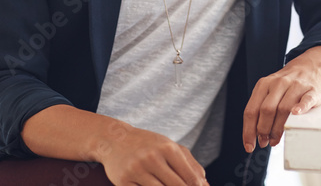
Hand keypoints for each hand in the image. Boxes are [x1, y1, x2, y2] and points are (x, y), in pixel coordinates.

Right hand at [93, 122, 207, 185]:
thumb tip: (204, 184)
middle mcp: (152, 157)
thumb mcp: (170, 147)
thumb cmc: (148, 144)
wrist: (115, 139)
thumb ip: (190, 164)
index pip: (189, 176)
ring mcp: (137, 170)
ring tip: (167, 185)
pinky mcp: (123, 181)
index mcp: (167, 148)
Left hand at [242, 46, 320, 151]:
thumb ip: (260, 111)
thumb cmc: (286, 85)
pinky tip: (295, 115)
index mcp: (264, 84)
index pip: (251, 110)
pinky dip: (300, 108)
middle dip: (263, 130)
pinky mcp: (311, 90)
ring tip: (275, 139)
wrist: (308, 68)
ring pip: (284, 108)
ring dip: (278, 128)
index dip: (249, 130)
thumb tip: (255, 136)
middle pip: (267, 110)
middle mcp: (278, 83)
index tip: (249, 145)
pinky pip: (305, 100)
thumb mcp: (269, 92)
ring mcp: (295, 86)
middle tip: (264, 141)